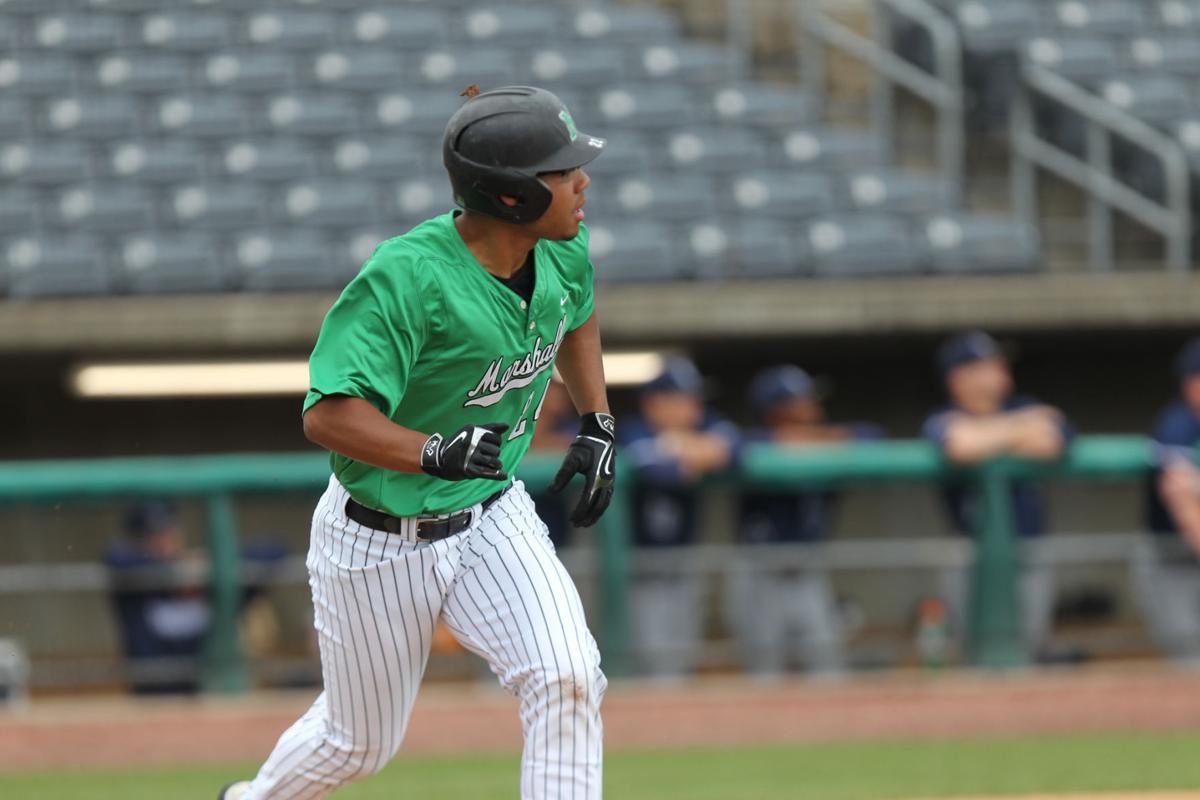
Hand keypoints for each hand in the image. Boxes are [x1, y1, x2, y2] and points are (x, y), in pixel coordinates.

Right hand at [420, 423, 508, 481]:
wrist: (440, 458)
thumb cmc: (460, 443)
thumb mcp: (472, 431)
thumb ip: (490, 428)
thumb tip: (507, 426)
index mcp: (474, 432)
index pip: (497, 438)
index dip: (496, 443)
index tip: (489, 445)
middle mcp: (472, 443)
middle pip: (496, 451)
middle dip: (494, 454)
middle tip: (485, 455)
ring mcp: (470, 457)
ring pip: (494, 462)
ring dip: (497, 464)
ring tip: (494, 464)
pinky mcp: (468, 470)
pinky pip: (488, 473)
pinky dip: (497, 475)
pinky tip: (504, 476)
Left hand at [548, 412, 615, 526]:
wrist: (600, 434)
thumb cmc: (584, 446)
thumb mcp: (571, 459)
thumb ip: (562, 476)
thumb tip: (551, 491)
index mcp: (596, 478)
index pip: (587, 500)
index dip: (579, 512)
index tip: (571, 520)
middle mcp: (606, 481)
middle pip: (598, 506)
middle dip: (588, 517)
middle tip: (577, 525)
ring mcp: (610, 480)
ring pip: (605, 503)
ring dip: (596, 515)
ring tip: (585, 523)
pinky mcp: (611, 479)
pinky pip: (607, 498)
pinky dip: (600, 507)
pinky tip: (593, 510)